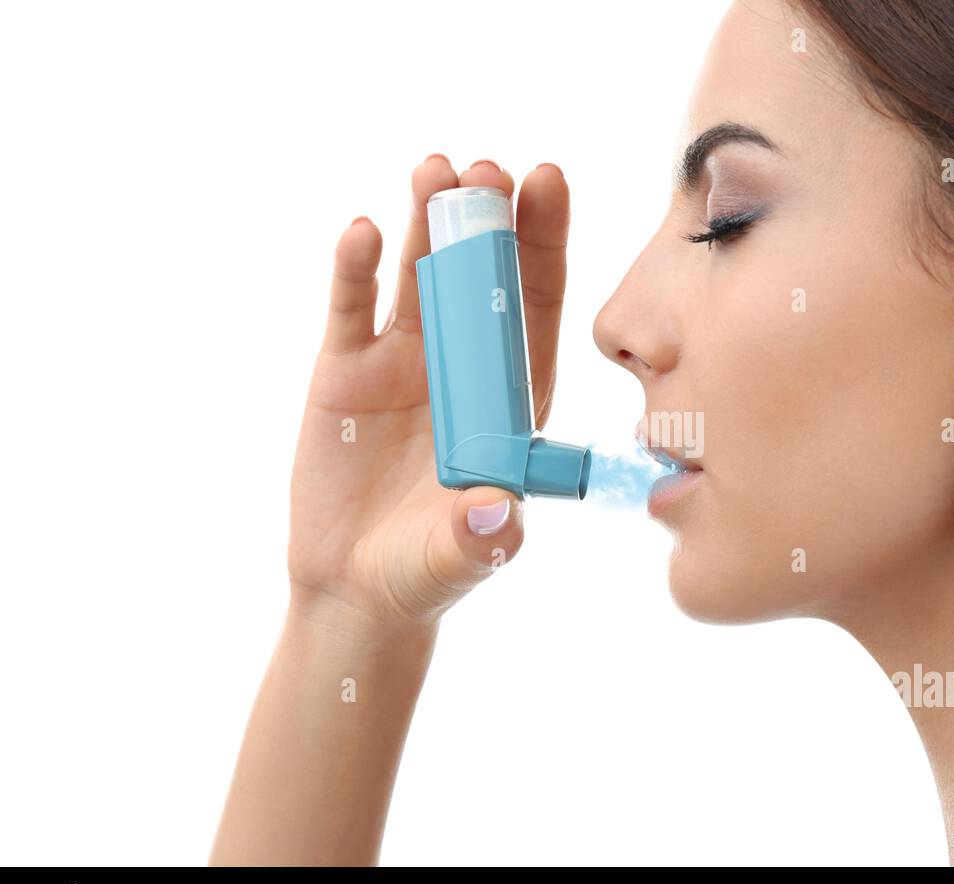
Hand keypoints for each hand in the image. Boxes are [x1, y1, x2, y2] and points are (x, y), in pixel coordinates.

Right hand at [287, 155, 569, 630]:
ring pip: (418, 276)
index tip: (548, 181)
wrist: (355, 585)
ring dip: (427, 223)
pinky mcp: (344, 370)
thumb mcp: (462, 555)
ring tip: (434, 169)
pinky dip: (354, 269)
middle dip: (489, 221)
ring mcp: (402, 362)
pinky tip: (361, 230)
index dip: (544, 245)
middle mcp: (462, 366)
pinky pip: (352, 309)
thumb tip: (494, 515)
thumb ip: (480, 536)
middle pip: (481, 278)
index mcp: (508, 396)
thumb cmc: (427, 568)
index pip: (535, 307)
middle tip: (489, 168)